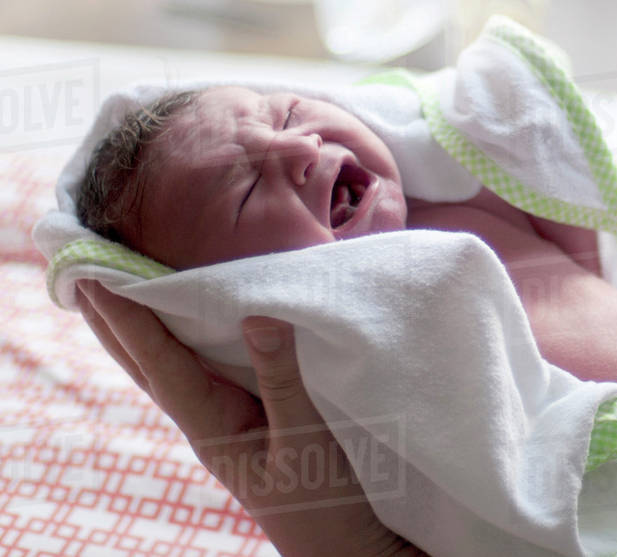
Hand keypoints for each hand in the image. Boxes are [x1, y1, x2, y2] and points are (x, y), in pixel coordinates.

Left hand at [76, 280, 426, 556]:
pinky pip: (204, 370)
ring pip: (172, 367)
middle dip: (115, 323)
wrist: (344, 549)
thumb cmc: (324, 500)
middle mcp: (208, 422)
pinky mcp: (250, 420)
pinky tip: (188, 328)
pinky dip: (184, 340)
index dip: (128, 319)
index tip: (96, 278)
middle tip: (83, 274)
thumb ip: (282, 378)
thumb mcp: (306, 437)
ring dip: (142, 329)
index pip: (159, 364)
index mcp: (212, 428)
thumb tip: (257, 314)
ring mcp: (227, 423)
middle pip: (148, 366)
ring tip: (116, 291)